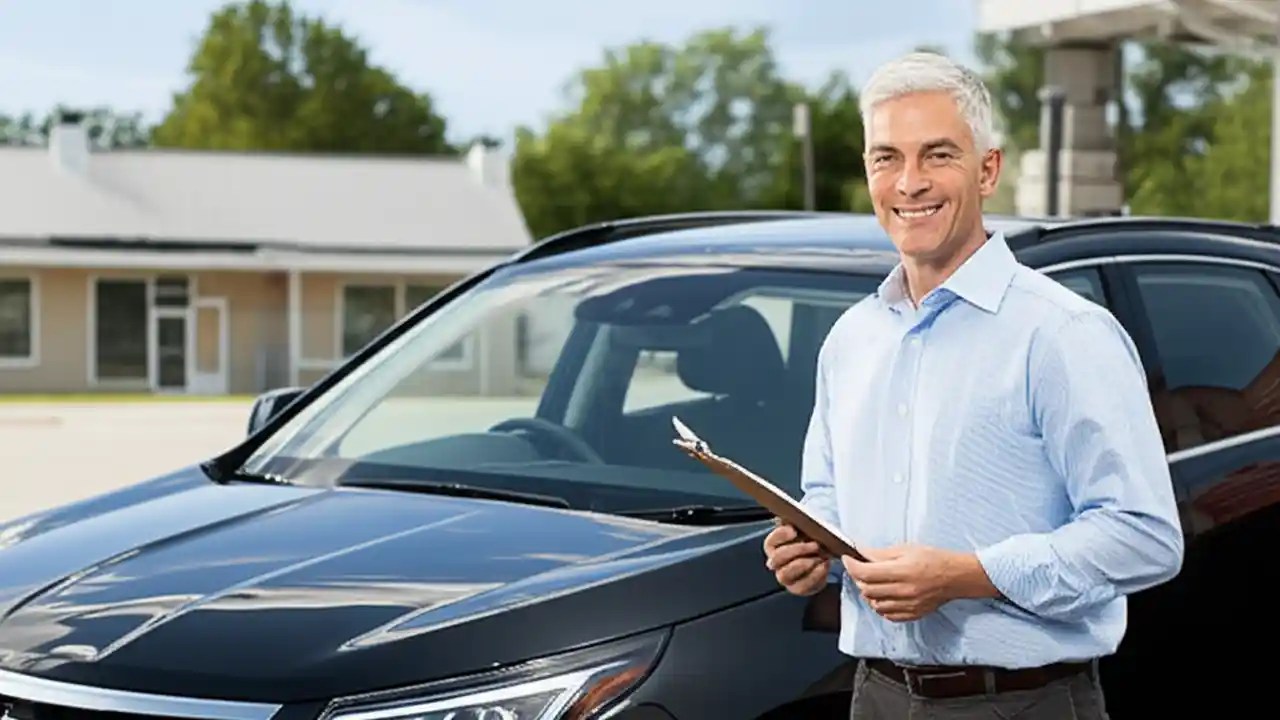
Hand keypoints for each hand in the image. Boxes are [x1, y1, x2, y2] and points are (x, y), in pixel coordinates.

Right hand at [763, 521, 830, 595]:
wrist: (821, 554)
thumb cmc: (809, 538)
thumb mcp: (802, 525)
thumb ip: (793, 520)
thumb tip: (788, 518)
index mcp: (773, 546)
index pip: (770, 541)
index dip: (781, 536)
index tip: (793, 531)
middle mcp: (775, 564)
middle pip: (778, 559)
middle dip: (797, 550)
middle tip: (814, 544)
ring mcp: (786, 578)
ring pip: (787, 574)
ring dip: (805, 564)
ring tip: (820, 556)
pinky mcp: (798, 588)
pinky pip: (803, 585)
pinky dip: (815, 575)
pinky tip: (824, 565)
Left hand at [843, 544, 996, 621]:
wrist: (957, 577)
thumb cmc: (934, 559)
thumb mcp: (907, 549)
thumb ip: (881, 554)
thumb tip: (861, 553)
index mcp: (903, 571)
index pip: (866, 573)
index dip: (851, 566)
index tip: (847, 559)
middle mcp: (904, 591)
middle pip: (867, 590)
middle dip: (858, 579)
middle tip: (860, 569)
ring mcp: (908, 605)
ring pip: (875, 604)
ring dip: (869, 593)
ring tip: (874, 583)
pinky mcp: (913, 614)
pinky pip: (887, 615)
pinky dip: (881, 606)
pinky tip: (885, 595)